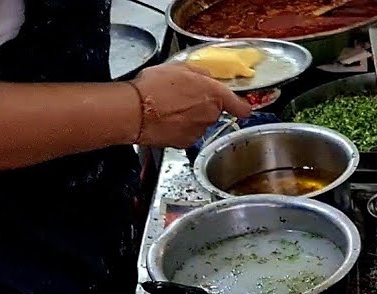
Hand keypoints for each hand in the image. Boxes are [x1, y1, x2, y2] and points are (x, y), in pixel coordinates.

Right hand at [127, 63, 252, 146]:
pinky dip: (179, 128)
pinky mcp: (186, 142)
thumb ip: (200, 73)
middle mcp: (211, 115)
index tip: (240, 105)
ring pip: (200, 123)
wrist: (135, 112)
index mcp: (214, 95)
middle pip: (214, 111)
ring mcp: (199, 131)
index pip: (241, 106)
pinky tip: (165, 119)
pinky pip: (187, 133)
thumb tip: (207, 77)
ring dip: (190, 116)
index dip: (241, 105)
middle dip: (203, 105)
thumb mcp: (179, 67)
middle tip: (183, 96)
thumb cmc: (154, 88)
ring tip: (169, 107)